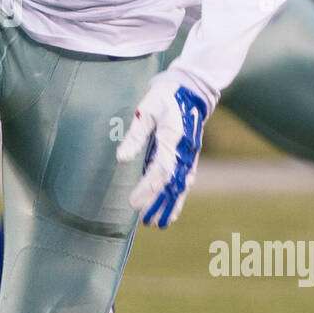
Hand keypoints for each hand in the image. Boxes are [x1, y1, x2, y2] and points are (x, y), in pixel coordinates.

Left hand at [117, 74, 207, 227]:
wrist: (192, 89)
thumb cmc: (165, 96)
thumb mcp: (146, 110)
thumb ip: (135, 135)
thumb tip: (121, 159)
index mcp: (172, 139)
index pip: (160, 170)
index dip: (146, 189)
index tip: (133, 203)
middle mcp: (185, 151)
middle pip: (171, 183)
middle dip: (158, 204)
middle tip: (146, 222)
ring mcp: (190, 155)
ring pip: (181, 186)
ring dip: (170, 205)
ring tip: (160, 224)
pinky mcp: (191, 156)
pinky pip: (186, 181)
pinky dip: (179, 197)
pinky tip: (173, 210)